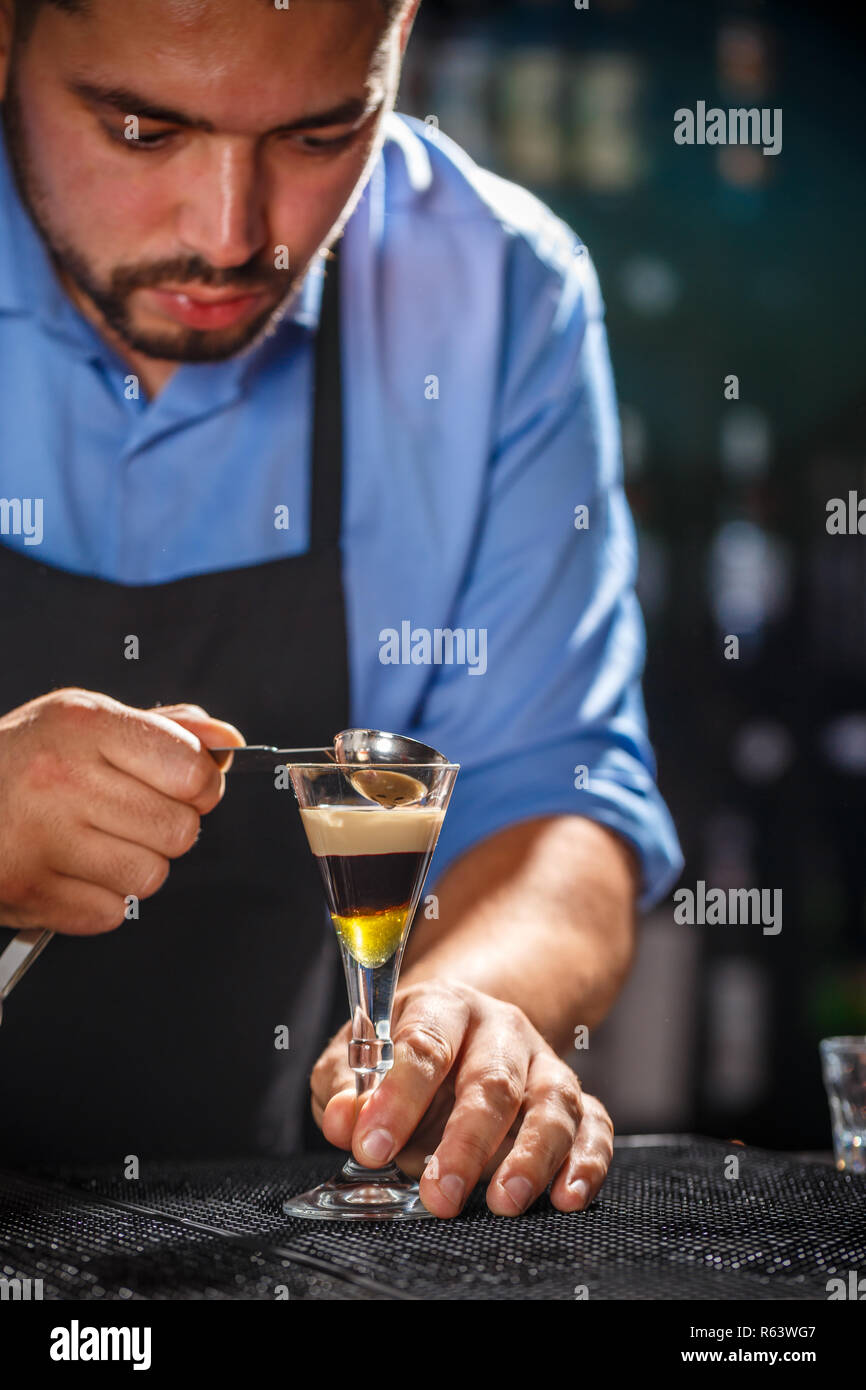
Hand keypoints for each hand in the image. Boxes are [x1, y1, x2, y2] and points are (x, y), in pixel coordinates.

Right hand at [0, 689, 244, 933]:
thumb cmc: (19, 761)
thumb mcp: (87, 720)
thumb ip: (164, 729)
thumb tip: (224, 742)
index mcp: (85, 726)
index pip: (192, 771)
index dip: (201, 785)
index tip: (185, 787)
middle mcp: (62, 779)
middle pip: (180, 830)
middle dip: (168, 827)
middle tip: (132, 815)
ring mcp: (43, 839)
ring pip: (151, 877)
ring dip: (136, 865)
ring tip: (98, 843)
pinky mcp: (30, 891)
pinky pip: (111, 913)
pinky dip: (100, 899)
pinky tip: (73, 869)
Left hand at [311, 978, 613, 1217]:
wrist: (462, 1029)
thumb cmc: (404, 1052)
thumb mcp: (358, 1057)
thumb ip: (344, 1088)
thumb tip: (345, 1120)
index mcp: (442, 1007)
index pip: (423, 1046)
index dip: (398, 1098)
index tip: (371, 1146)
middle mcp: (500, 1029)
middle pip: (492, 1081)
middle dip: (466, 1142)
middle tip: (438, 1194)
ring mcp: (542, 1061)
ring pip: (552, 1103)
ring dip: (531, 1156)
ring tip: (503, 1201)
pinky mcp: (574, 1097)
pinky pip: (594, 1124)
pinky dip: (588, 1162)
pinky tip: (567, 1196)